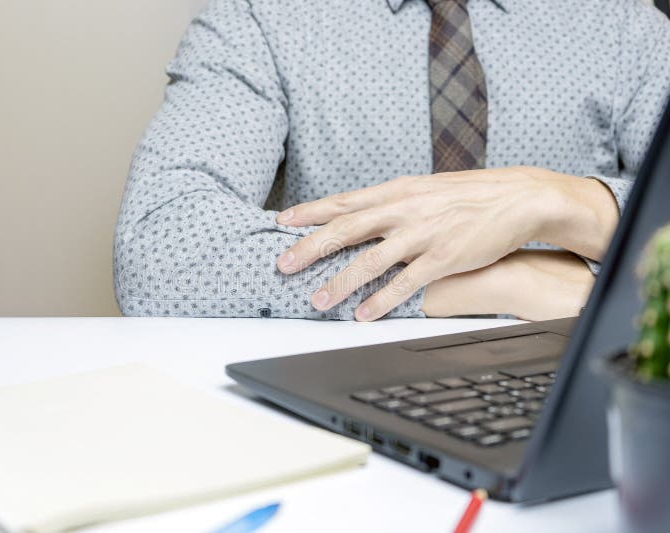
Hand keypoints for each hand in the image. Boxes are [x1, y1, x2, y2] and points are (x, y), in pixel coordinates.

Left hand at [275, 166, 592, 320]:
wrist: (518, 197)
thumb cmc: (468, 196)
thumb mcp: (424, 190)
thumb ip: (391, 203)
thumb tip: (360, 213)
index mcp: (397, 191)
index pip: (344, 202)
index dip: (310, 211)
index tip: (281, 221)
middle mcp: (404, 209)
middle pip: (348, 228)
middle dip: (311, 247)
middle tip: (283, 265)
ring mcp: (423, 233)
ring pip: (372, 260)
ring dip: (341, 281)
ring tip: (317, 300)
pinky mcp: (444, 256)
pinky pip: (406, 282)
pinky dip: (382, 299)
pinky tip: (364, 314)